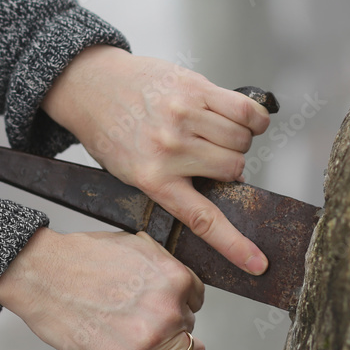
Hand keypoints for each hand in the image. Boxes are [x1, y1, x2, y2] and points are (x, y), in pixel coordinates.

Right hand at [0, 228, 204, 349]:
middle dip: (165, 324)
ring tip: (122, 329)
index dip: (177, 301)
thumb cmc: (81, 258)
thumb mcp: (136, 246)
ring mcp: (149, 341)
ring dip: (153, 345)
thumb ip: (164, 268)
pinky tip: (105, 335)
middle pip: (186, 329)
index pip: (196, 300)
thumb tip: (177, 286)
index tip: (163, 305)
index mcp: (175, 280)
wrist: (43, 274)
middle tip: (136, 317)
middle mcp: (168, 312)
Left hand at [42, 45, 270, 274]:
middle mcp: (170, 148)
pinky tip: (239, 118)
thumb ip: (171, 184)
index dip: (234, 244)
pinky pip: (246, 110)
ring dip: (237, 140)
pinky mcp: (195, 87)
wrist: (92, 86)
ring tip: (211, 133)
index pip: (203, 218)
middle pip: (233, 168)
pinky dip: (253, 118)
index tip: (256, 263)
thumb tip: (219, 189)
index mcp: (153, 178)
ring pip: (242, 140)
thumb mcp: (131, 172)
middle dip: (228, 166)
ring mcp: (184, 116)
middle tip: (205, 155)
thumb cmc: (111, 129)